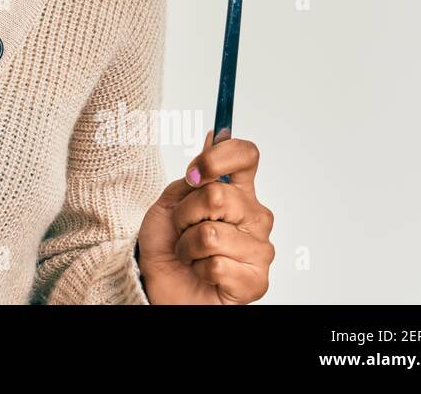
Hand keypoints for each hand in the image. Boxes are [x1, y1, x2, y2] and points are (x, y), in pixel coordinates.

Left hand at [136, 129, 273, 302]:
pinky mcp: (257, 280)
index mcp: (237, 192)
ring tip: (191, 254)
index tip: (193, 173)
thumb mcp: (170, 203)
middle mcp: (255, 216)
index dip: (218, 157)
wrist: (161, 286)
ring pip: (211, 233)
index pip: (246, 155)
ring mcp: (260, 248)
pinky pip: (217, 264)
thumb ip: (195, 174)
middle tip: (182, 229)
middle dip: (185, 214)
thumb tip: (215, 134)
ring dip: (187, 245)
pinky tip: (202, 274)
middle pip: (218, 196)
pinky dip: (197, 269)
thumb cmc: (168, 246)